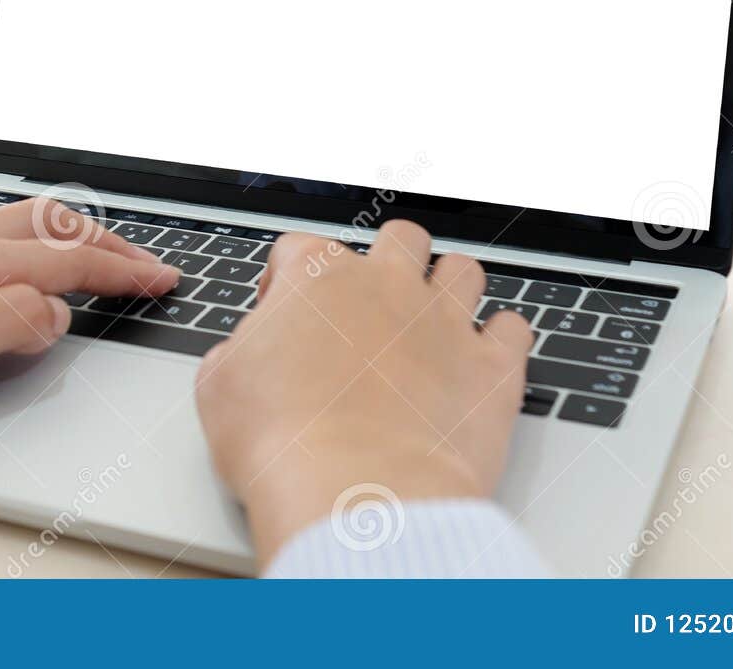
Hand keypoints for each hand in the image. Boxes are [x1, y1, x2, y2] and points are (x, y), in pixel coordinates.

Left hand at [0, 199, 177, 464]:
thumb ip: (3, 326)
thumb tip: (56, 310)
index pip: (65, 258)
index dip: (122, 269)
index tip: (165, 278)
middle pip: (42, 224)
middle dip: (102, 238)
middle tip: (142, 260)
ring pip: (6, 223)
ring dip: (59, 231)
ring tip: (87, 246)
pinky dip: (13, 236)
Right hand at [194, 219, 532, 567]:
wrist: (357, 495)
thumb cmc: (286, 445)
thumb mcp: (219, 389)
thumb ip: (239, 352)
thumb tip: (246, 355)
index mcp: (318, 280)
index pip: (303, 247)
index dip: (288, 279)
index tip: (285, 312)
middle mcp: (387, 286)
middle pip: (399, 238)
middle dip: (387, 263)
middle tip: (371, 307)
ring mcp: (446, 322)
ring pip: (463, 270)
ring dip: (450, 289)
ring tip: (434, 324)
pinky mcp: (492, 368)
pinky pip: (513, 329)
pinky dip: (501, 341)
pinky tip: (482, 361)